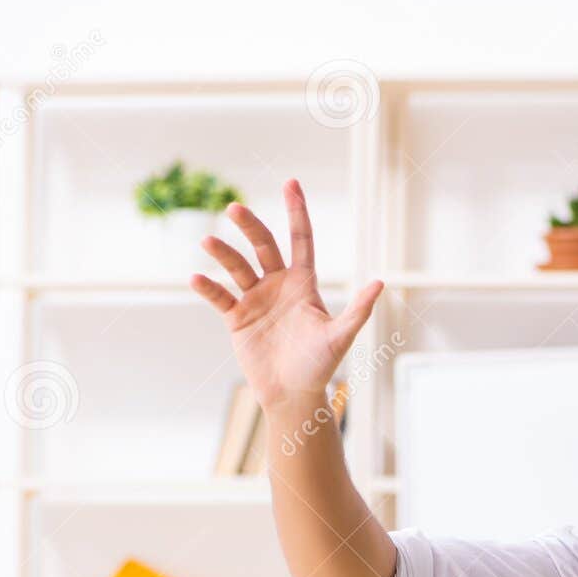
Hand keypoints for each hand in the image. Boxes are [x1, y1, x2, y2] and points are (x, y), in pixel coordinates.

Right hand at [190, 179, 382, 411]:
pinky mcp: (237, 318)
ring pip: (237, 267)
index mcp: (303, 283)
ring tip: (207, 241)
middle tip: (234, 208)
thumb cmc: (320, 365)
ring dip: (223, 253)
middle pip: (263, 246)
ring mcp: (256, 299)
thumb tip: (380, 283)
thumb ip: (357, 310)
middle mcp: (278, 285)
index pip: (300, 239)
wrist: (293, 394)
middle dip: (250, 226)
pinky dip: (208, 287)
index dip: (297, 211)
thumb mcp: (340, 336)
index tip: (291, 182)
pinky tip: (197, 278)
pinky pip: (220, 297)